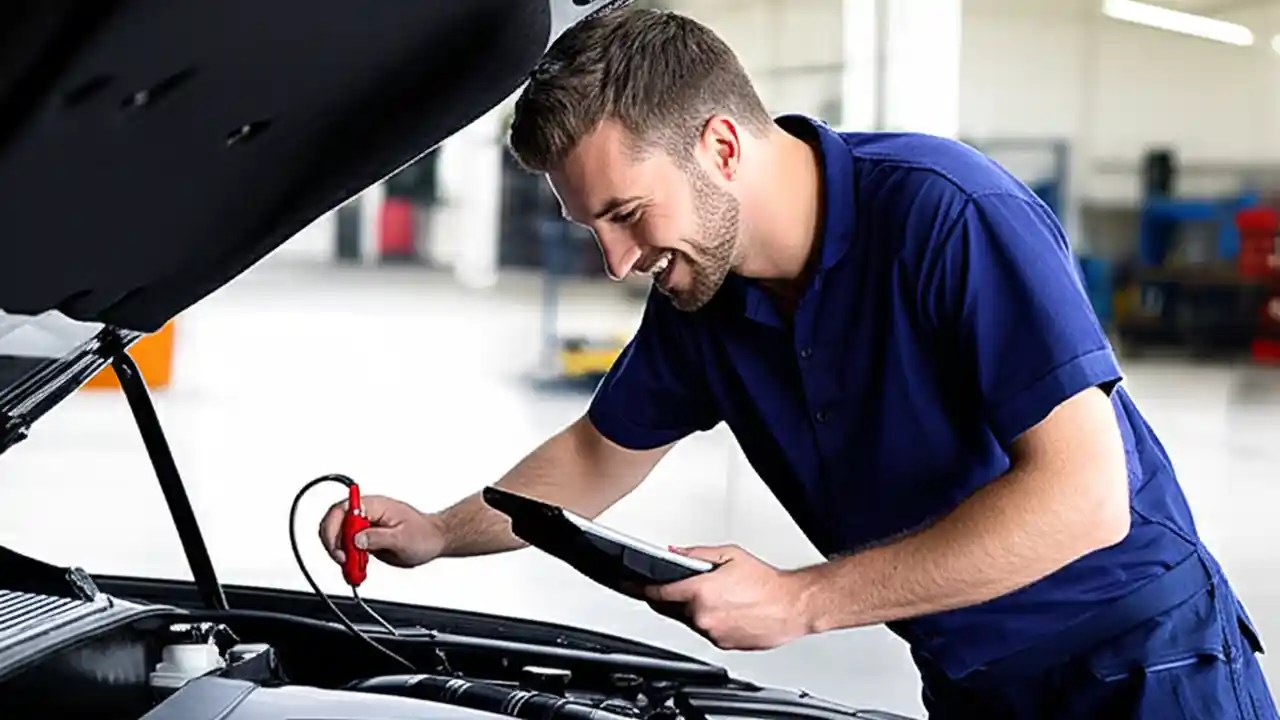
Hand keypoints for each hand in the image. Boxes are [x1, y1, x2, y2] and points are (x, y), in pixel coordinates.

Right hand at [318, 494, 445, 568]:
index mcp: (375, 506)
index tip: (339, 549)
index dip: (334, 529)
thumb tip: (356, 539)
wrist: (434, 541)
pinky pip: (348, 548)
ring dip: (342, 555)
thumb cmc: (424, 535)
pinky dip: (349, 560)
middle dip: (335, 545)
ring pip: (339, 538)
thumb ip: (378, 538)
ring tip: (354, 570)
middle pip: (335, 524)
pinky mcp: (366, 539)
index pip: (342, 510)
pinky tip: (357, 569)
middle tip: (345, 562)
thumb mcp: (402, 538)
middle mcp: (367, 514)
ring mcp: (365, 526)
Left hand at [642, 545, 810, 650]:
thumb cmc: (766, 582)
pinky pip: (705, 630)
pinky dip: (708, 620)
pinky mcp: (721, 644)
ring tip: (718, 595)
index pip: (658, 592)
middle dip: (672, 596)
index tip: (629, 585)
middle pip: (671, 608)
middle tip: (687, 585)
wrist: (791, 606)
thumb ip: (696, 555)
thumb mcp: (729, 555)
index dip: (641, 587)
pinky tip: (726, 609)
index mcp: (700, 592)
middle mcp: (702, 616)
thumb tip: (674, 554)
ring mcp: (711, 633)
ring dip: (693, 609)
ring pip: (689, 620)